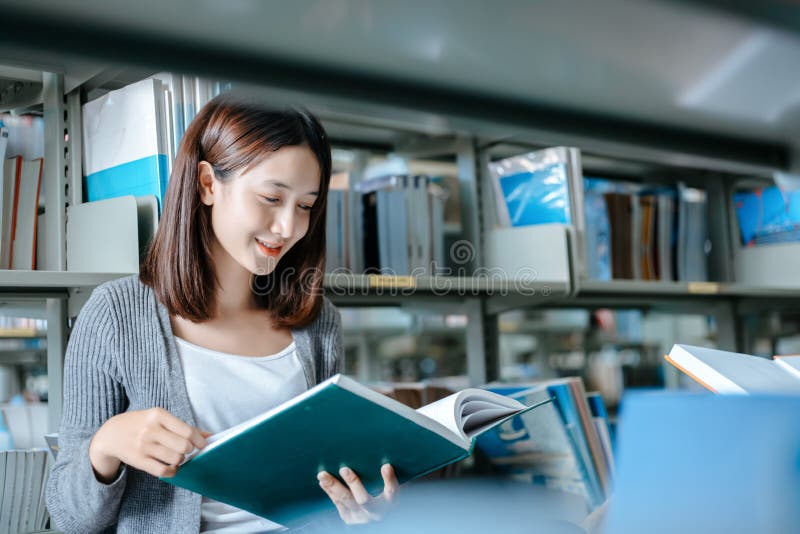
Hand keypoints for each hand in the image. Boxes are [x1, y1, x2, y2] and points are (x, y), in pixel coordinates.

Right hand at [89, 407, 208, 481]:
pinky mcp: (139, 461)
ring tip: (176, 456)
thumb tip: (209, 435)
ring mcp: (144, 446)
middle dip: (190, 450)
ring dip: (181, 460)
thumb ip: (183, 426)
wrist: (111, 434)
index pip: (187, 430)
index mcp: (158, 415)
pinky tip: (171, 466)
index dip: (199, 440)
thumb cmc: (142, 423)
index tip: (202, 444)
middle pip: (184, 446)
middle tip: (187, 449)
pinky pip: (163, 471)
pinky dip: (172, 470)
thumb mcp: (160, 418)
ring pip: (176, 459)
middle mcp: (151, 430)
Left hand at [317, 464, 398, 523]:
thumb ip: (385, 476)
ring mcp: (361, 518)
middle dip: (353, 483)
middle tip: (344, 469)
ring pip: (346, 501)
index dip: (389, 479)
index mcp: (390, 503)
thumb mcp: (388, 487)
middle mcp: (376, 513)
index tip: (386, 466)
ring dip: (333, 486)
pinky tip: (323, 482)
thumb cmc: (383, 494)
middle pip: (364, 499)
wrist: (376, 515)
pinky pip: (338, 504)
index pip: (392, 492)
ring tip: (323, 475)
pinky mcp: (350, 519)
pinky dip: (330, 492)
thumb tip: (378, 454)